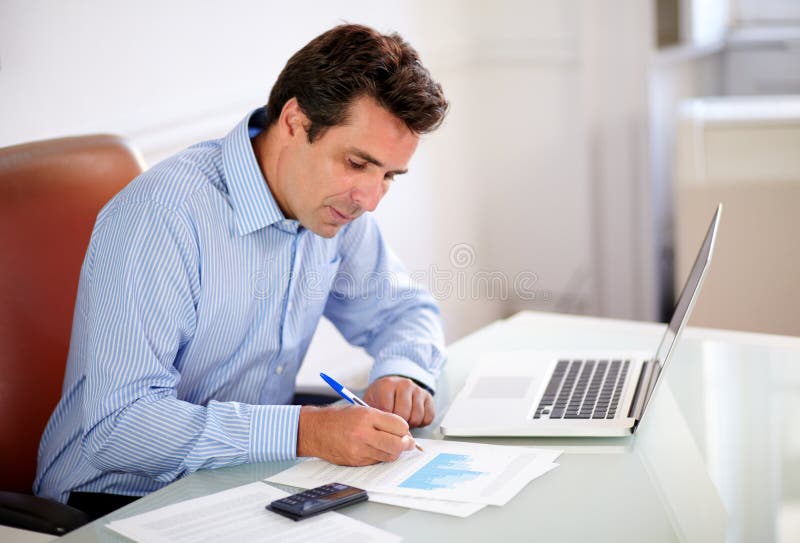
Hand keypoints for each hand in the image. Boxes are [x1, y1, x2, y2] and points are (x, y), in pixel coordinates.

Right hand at [296, 405, 414, 465]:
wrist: (315, 430)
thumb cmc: (339, 418)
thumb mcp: (362, 410)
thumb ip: (383, 419)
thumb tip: (404, 432)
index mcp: (367, 416)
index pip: (399, 425)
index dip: (404, 428)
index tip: (403, 429)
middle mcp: (363, 434)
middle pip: (397, 444)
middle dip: (405, 444)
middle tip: (407, 442)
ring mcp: (359, 450)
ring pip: (389, 456)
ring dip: (394, 451)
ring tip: (390, 444)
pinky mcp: (356, 461)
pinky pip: (377, 461)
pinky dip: (381, 456)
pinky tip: (375, 448)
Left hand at [362, 376, 434, 427]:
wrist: (392, 387)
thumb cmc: (380, 398)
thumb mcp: (371, 403)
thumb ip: (374, 415)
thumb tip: (381, 432)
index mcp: (388, 385)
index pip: (388, 410)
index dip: (385, 422)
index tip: (383, 424)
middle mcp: (404, 384)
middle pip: (404, 414)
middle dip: (399, 424)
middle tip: (394, 425)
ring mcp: (418, 390)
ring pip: (417, 417)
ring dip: (411, 424)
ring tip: (403, 421)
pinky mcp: (428, 397)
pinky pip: (428, 417)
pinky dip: (422, 423)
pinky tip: (413, 418)